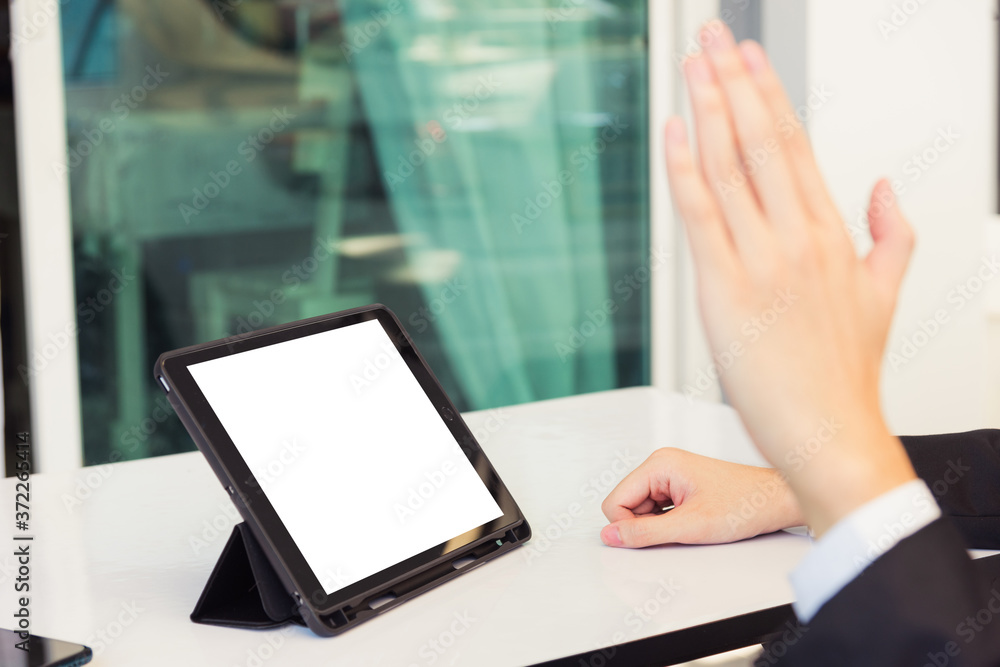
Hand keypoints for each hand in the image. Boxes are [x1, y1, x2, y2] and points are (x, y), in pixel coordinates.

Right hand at [600, 448, 802, 547]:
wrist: (777, 500)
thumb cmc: (745, 504)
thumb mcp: (690, 526)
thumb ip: (644, 533)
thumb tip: (611, 537)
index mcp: (659, 464)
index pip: (615, 502)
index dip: (628, 527)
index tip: (654, 536)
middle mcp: (661, 465)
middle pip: (626, 505)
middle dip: (646, 525)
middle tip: (679, 529)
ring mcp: (670, 475)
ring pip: (641, 510)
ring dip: (659, 525)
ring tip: (691, 523)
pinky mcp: (679, 486)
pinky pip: (656, 510)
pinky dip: (669, 522)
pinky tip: (692, 522)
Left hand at [664, 23, 917, 535]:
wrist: (832, 433)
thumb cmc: (847, 373)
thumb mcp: (885, 295)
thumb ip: (892, 236)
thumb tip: (885, 190)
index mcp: (831, 233)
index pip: (795, 144)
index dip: (767, 94)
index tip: (747, 57)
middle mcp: (798, 237)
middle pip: (762, 139)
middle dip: (733, 81)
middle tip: (711, 37)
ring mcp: (762, 261)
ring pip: (730, 167)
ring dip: (707, 108)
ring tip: (690, 65)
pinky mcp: (726, 291)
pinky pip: (701, 216)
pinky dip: (685, 170)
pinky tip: (675, 132)